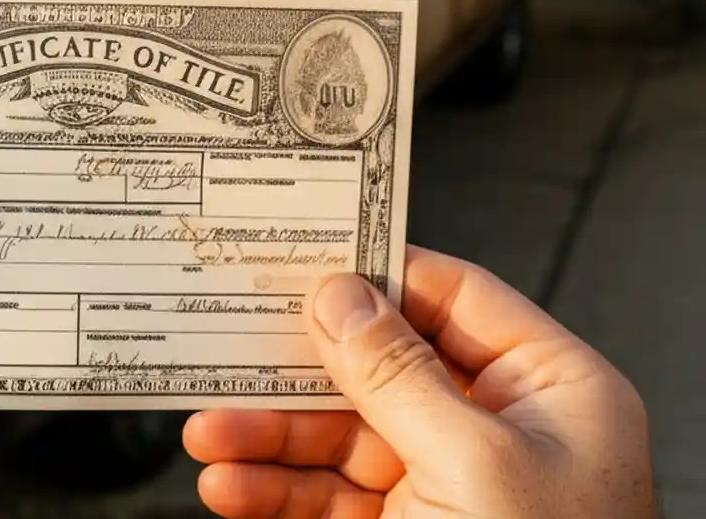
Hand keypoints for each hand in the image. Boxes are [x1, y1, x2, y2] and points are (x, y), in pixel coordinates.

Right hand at [184, 246, 656, 517]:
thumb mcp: (472, 463)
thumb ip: (398, 376)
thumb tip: (341, 299)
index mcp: (548, 392)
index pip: (453, 300)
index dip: (376, 276)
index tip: (305, 262)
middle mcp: (498, 431)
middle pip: (378, 369)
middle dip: (296, 371)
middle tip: (231, 349)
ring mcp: (448, 485)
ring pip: (339, 438)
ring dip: (267, 437)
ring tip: (210, 433)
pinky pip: (327, 496)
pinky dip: (274, 491)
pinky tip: (233, 485)